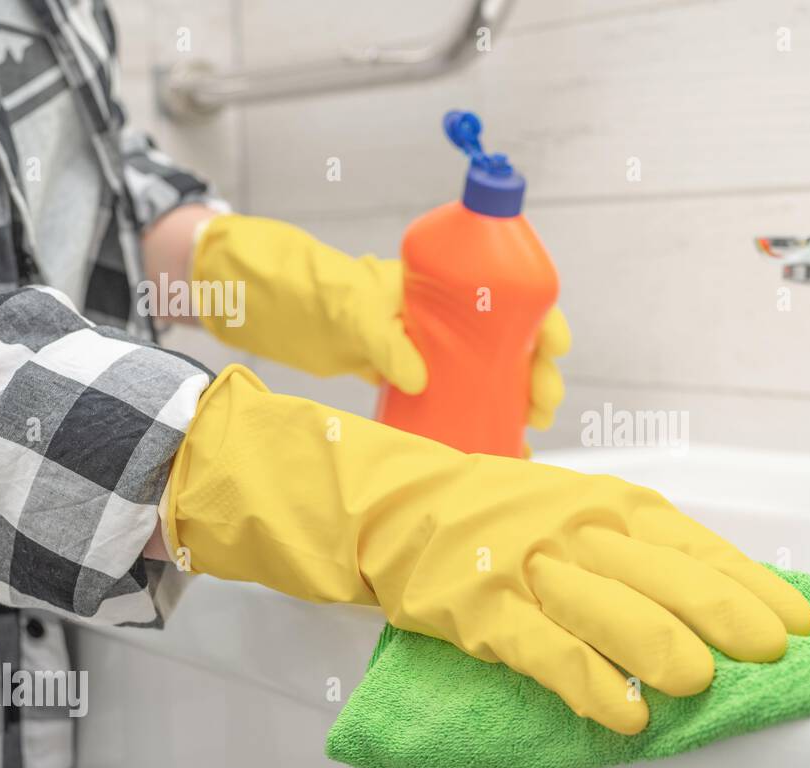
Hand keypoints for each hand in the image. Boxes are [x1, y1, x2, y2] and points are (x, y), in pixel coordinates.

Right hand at [166, 366, 809, 733]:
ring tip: (705, 682)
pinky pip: (545, 649)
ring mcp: (527, 565)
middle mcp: (574, 527)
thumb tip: (708, 590)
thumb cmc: (492, 509)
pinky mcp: (482, 607)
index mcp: (605, 502)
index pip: (692, 542)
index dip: (746, 581)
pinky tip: (625, 713)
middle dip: (725, 613)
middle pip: (664, 571)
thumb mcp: (574, 507)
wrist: (389, 501)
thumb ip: (634, 544)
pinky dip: (590, 682)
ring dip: (663, 645)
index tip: (791, 616)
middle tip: (769, 651)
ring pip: (610, 606)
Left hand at [190, 214, 567, 436]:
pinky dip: (472, 417)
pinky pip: (449, 395)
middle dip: (534, 371)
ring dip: (512, 399)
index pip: (503, 291)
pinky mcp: (402, 375)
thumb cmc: (301, 285)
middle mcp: (438, 314)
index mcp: (435, 284)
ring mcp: (423, 345)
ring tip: (528, 430)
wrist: (256, 300)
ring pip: (484, 371)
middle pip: (505, 339)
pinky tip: (490, 441)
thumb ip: (381, 339)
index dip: (538, 317)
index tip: (554, 346)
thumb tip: (419, 379)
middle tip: (542, 405)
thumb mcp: (344, 306)